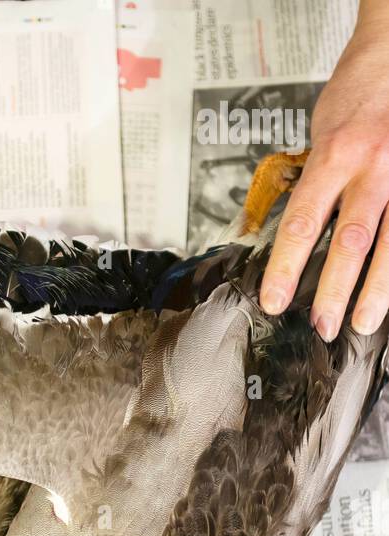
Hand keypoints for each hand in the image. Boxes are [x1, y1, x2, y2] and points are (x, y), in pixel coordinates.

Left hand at [260, 12, 388, 339]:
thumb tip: (299, 233)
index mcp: (336, 154)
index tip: (273, 301)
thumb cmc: (359, 94)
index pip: (303, 222)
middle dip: (334, 291)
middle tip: (322, 326)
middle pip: (352, 241)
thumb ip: (316, 181)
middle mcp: (374, 165)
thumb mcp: (323, 132)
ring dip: (377, 291)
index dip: (285, 268)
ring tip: (363, 323)